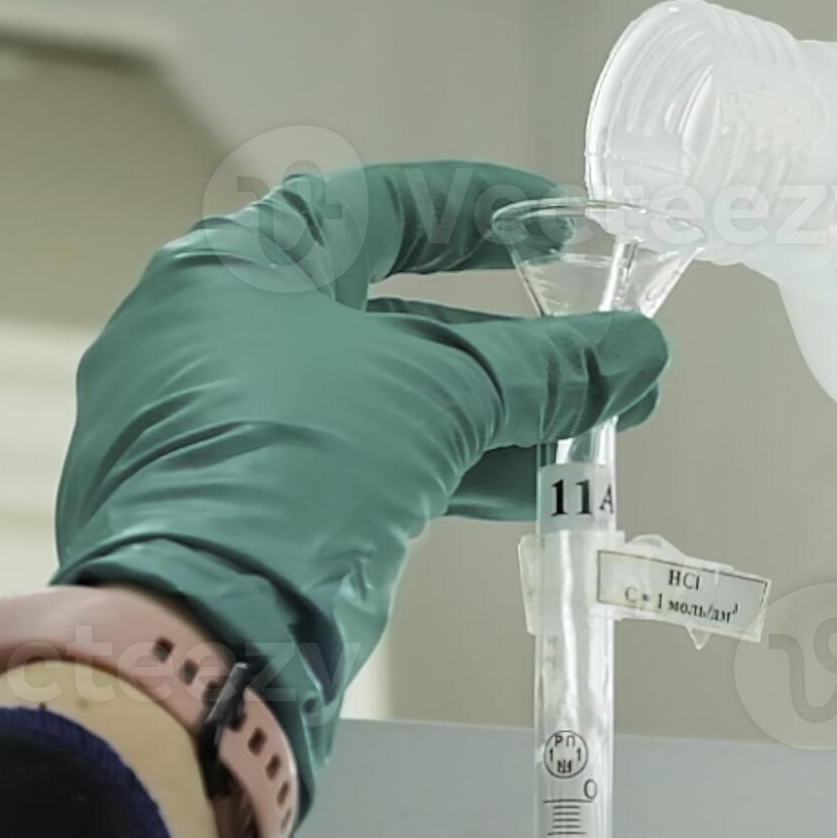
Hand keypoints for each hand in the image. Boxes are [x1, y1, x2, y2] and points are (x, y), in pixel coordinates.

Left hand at [56, 159, 669, 809]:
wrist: (198, 632)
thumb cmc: (292, 466)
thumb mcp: (436, 396)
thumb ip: (544, 369)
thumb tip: (638, 351)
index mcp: (238, 267)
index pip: (376, 205)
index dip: (478, 207)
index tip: (561, 225)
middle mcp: (223, 335)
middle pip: (393, 314)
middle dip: (514, 343)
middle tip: (602, 354)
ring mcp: (232, 428)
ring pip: (389, 403)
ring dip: (499, 414)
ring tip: (601, 426)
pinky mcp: (254, 509)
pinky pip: (366, 466)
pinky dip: (450, 469)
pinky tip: (541, 486)